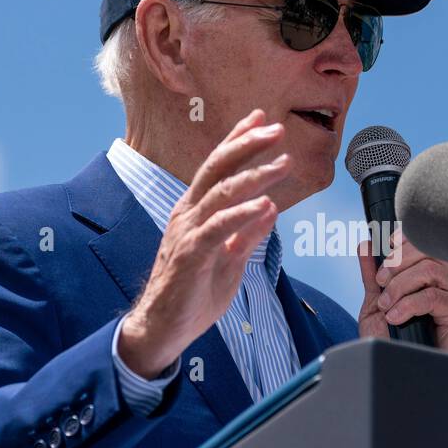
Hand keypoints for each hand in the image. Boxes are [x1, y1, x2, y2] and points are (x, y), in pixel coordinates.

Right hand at [117, 109, 290, 375]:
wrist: (164, 328)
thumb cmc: (193, 294)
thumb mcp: (230, 261)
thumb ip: (247, 235)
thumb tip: (270, 210)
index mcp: (197, 211)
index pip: (218, 167)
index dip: (239, 141)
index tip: (261, 119)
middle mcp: (189, 213)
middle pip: (217, 168)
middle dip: (247, 145)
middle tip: (276, 129)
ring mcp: (188, 232)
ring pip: (222, 193)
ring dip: (255, 175)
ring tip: (283, 163)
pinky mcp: (191, 254)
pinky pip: (219, 228)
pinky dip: (243, 214)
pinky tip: (265, 205)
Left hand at [356, 229, 447, 354]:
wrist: (404, 369)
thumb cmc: (395, 340)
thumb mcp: (377, 303)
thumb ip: (372, 275)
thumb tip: (366, 245)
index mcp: (428, 273)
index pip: (421, 244)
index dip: (403, 242)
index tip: (385, 250)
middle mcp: (445, 279)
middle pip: (424, 252)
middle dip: (396, 265)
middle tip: (380, 284)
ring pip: (428, 270)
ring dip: (400, 286)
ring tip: (387, 306)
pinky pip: (433, 295)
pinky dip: (409, 304)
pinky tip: (396, 316)